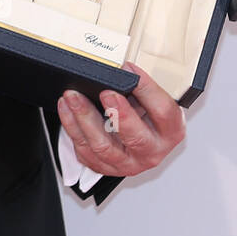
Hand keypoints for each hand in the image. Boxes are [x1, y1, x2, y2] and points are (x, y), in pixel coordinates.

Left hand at [56, 63, 185, 177]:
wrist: (137, 137)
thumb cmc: (145, 115)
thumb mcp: (151, 100)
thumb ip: (139, 88)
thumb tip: (119, 69)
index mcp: (170, 132)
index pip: (163, 111)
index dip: (147, 89)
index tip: (129, 69)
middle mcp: (151, 151)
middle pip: (136, 138)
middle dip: (119, 114)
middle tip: (106, 93)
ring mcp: (127, 163)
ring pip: (103, 146)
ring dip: (84, 118)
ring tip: (73, 96)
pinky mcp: (105, 166)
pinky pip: (84, 149)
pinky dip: (71, 126)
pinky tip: (66, 108)